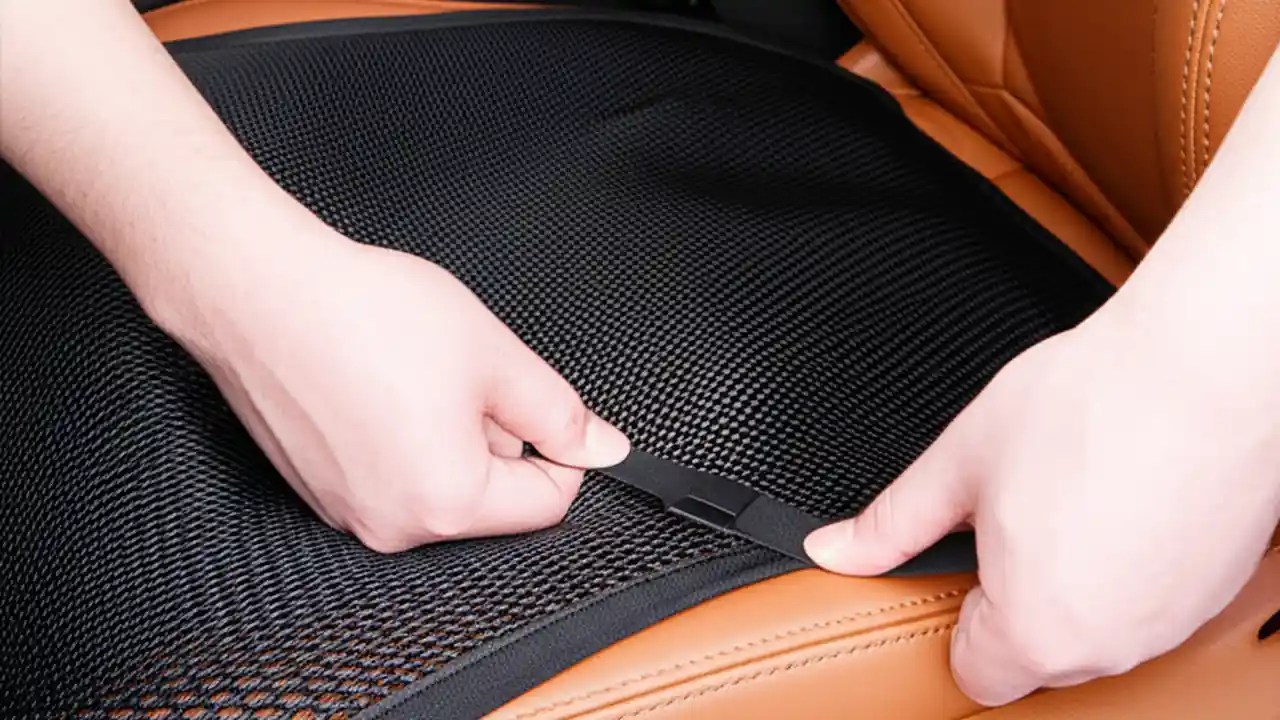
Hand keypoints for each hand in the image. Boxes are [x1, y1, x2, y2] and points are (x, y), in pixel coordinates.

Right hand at [160, 219, 629, 552]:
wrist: (257, 291)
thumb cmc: (365, 315)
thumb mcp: (495, 355)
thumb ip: (559, 412)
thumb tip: (604, 448)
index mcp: (446, 503)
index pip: (548, 502)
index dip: (564, 448)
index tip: (544, 405)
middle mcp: (393, 526)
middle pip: (490, 498)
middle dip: (497, 438)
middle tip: (467, 373)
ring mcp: (348, 512)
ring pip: (439, 483)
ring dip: (449, 436)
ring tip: (414, 372)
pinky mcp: (318, 489)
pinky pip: (390, 476)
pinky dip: (402, 438)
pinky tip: (378, 384)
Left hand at [804, 313, 1279, 704]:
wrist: (1207, 362)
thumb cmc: (1092, 404)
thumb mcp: (961, 463)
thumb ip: (891, 523)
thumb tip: (835, 549)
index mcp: (1036, 630)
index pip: (975, 675)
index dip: (959, 617)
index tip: (967, 564)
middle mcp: (1109, 645)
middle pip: (1035, 657)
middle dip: (1014, 600)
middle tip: (1019, 516)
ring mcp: (1170, 623)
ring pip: (1095, 631)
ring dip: (1074, 585)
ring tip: (1073, 498)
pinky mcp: (1215, 590)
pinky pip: (1148, 604)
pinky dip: (1128, 569)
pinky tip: (1121, 501)